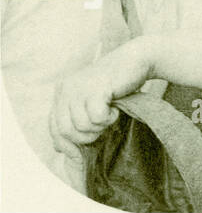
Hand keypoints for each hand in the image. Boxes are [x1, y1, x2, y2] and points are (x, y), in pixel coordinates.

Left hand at [49, 40, 152, 155]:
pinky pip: (97, 118)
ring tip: (110, 115)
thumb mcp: (90, 99)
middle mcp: (66, 88)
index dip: (65, 144)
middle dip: (84, 138)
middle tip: (102, 130)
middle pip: (65, 130)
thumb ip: (74, 117)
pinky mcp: (96, 89)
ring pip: (81, 126)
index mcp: (62, 92)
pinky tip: (116, 109)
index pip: (53, 127)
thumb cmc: (117, 83)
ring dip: (99, 127)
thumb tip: (58, 148)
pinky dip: (109, 118)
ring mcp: (80, 88)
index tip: (79, 154)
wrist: (138, 58)